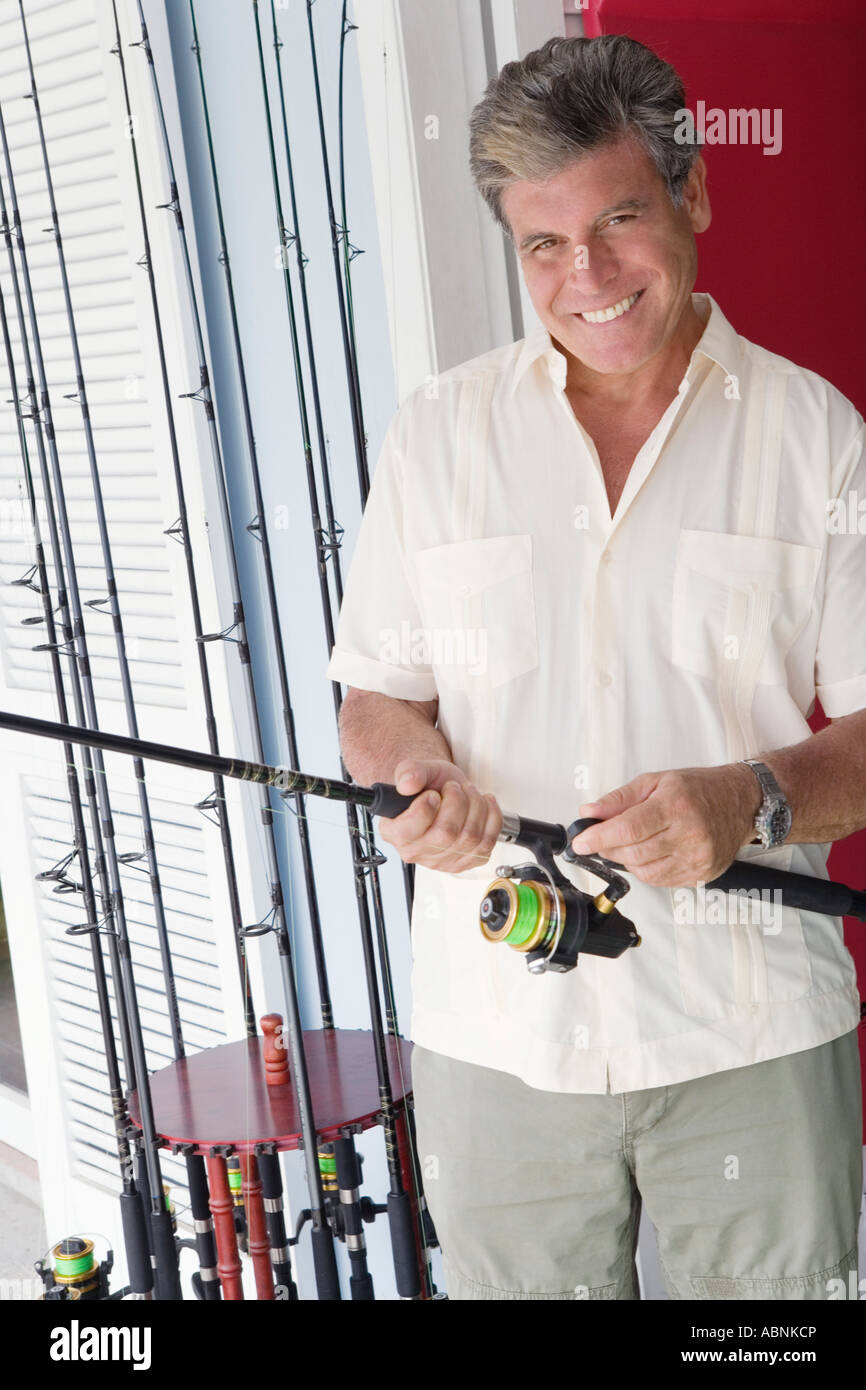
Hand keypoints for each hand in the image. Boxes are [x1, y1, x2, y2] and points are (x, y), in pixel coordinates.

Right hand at [377, 757, 502, 873]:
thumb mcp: (417, 769)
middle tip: (454, 788)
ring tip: (468, 793)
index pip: (408, 831)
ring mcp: (443, 860)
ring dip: (475, 806)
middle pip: (445, 834)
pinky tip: (483, 804)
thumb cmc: (429, 785)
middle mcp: (417, 851)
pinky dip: (491, 818)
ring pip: (470, 837)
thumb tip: (407, 784)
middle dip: (457, 802)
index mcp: (395, 831)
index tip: (432, 794)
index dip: (425, 808)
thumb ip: (409, 772)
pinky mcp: (467, 861)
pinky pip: (487, 843)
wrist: (446, 792)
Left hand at [570, 764, 761, 886]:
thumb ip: (620, 799)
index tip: (580, 842)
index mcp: (675, 805)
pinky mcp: (701, 873)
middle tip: (602, 839)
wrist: (741, 802)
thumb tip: (590, 812)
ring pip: (644, 871)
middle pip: (633, 852)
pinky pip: (660, 880)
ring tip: (631, 842)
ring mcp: (697, 857)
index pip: (628, 828)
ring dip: (627, 860)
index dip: (599, 837)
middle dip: (609, 848)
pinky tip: (650, 853)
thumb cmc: (700, 789)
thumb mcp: (656, 781)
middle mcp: (689, 834)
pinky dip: (646, 869)